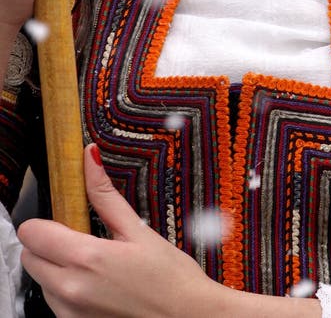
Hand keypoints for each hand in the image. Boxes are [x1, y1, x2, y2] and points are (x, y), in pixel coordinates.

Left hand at [19, 145, 322, 316]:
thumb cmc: (171, 278)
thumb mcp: (138, 230)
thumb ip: (105, 195)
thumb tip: (90, 158)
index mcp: (87, 258)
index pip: (31, 233)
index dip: (45, 221)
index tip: (66, 218)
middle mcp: (71, 290)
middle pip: (30, 257)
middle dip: (49, 243)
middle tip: (83, 238)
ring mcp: (70, 314)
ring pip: (41, 281)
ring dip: (57, 268)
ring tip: (96, 264)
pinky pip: (55, 304)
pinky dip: (67, 291)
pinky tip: (98, 285)